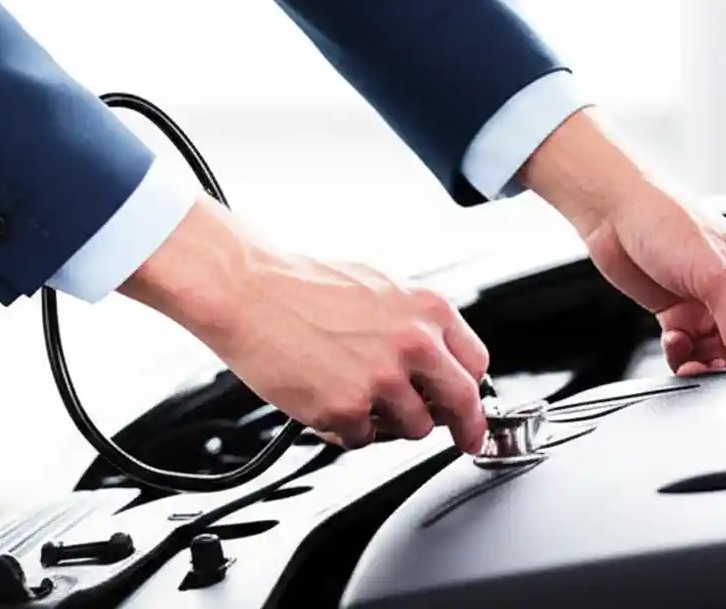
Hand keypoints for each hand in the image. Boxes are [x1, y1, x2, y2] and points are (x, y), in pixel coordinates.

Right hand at [119, 196, 489, 452]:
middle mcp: (413, 344)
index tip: (471, 409)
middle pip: (461, 403)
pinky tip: (328, 400)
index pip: (475, 364)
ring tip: (359, 396)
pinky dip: (347, 429)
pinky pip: (363, 439)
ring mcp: (381, 381)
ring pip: (414, 429)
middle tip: (462, 438)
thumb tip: (442, 363)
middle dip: (463, 427)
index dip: (473, 390)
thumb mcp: (383, 288)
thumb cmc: (306, 287)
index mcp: (427, 309)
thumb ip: (419, 325)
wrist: (250, 292)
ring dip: (392, 424)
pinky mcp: (346, 409)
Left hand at [520, 108, 725, 374]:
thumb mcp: (714, 276)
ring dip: (703, 362)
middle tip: (711, 368)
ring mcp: (703, 303)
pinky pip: (687, 348)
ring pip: (715, 353)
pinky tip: (674, 342)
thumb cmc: (667, 221)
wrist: (614, 212)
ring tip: (688, 359)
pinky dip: (681, 354)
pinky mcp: (675, 311)